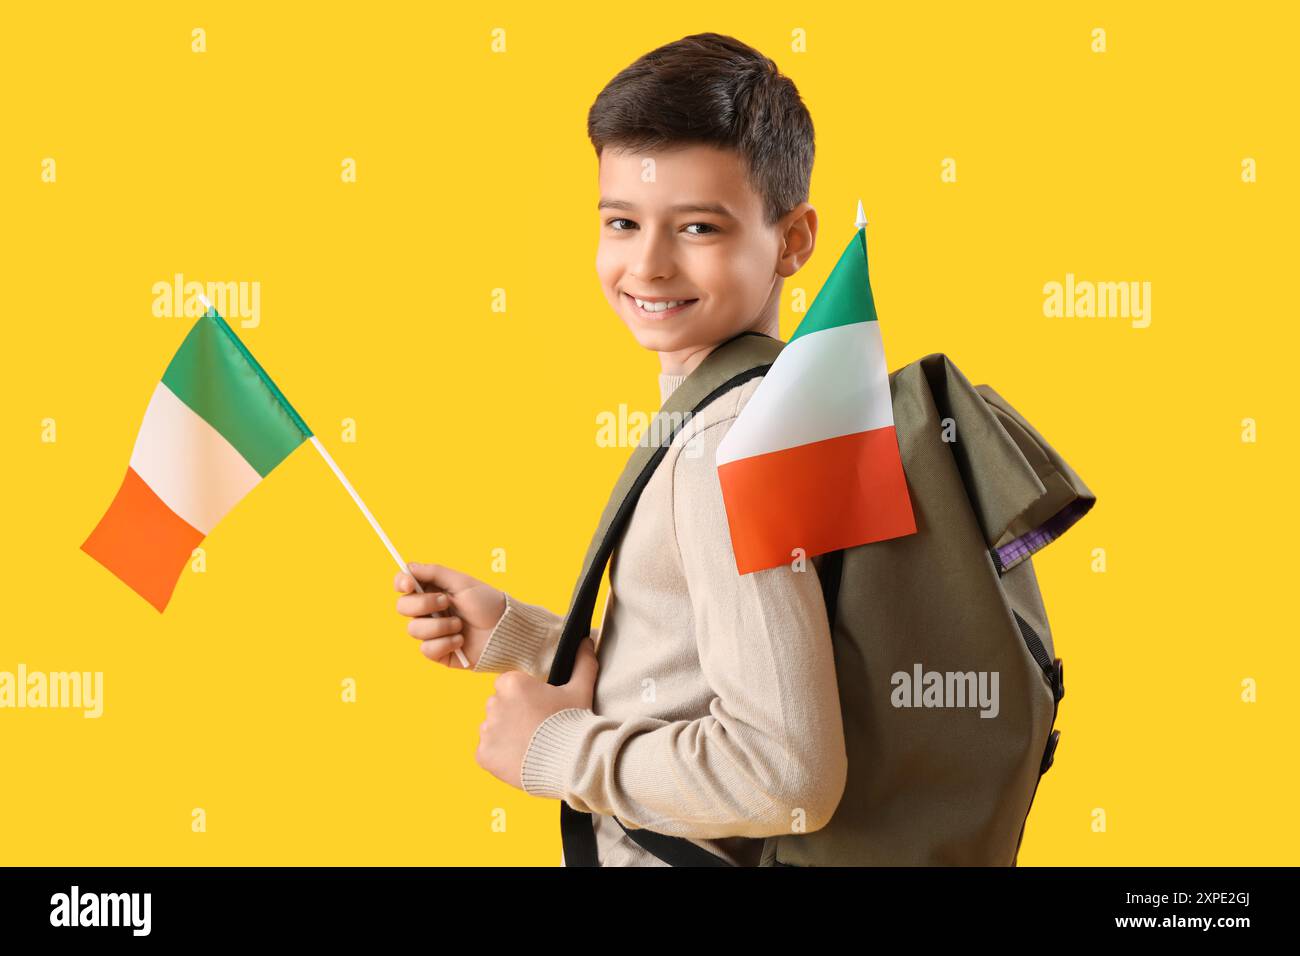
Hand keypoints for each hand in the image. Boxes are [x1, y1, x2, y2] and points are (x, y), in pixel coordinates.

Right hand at [394, 562, 506, 668]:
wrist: (506, 630)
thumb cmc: (487, 603)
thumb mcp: (461, 582)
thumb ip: (433, 572)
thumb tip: (407, 566)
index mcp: (432, 590)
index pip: (404, 585)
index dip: (401, 583)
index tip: (409, 584)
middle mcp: (428, 611)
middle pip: (403, 607)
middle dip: (423, 604)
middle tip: (446, 602)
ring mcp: (432, 632)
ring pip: (414, 629)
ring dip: (440, 625)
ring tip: (460, 624)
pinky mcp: (438, 652)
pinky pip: (426, 649)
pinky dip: (445, 643)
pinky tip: (461, 640)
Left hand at [476, 637, 598, 789]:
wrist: (571, 763)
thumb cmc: (574, 723)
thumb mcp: (581, 689)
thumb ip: (582, 662)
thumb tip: (586, 641)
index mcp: (512, 683)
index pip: (509, 686)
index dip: (525, 698)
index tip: (540, 709)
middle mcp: (493, 703)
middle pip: (499, 706)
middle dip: (513, 715)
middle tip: (537, 728)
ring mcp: (487, 731)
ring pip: (493, 729)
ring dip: (506, 735)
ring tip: (531, 746)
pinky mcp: (483, 755)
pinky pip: (487, 752)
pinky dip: (500, 757)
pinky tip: (521, 759)